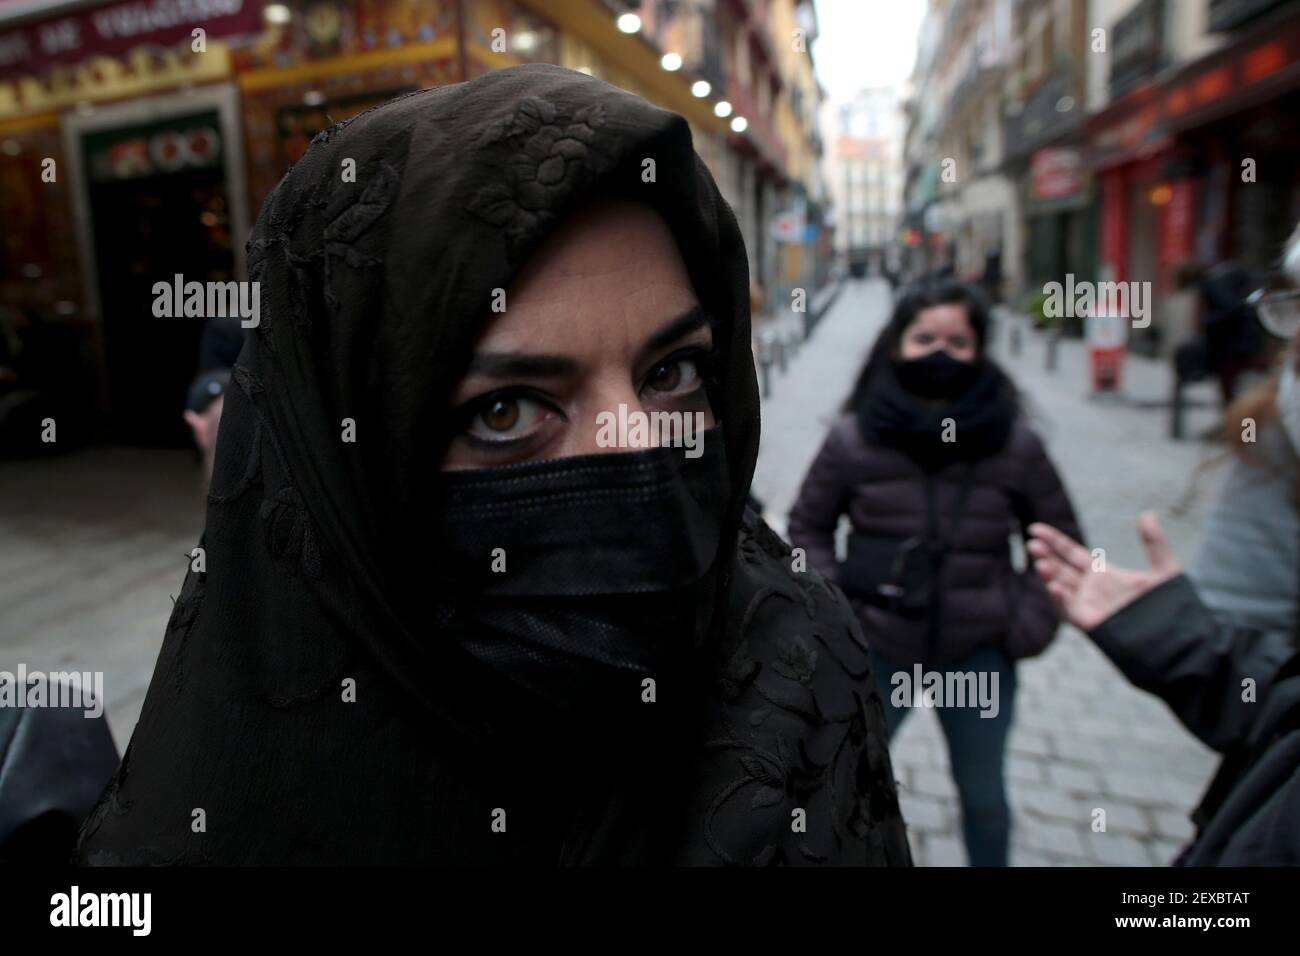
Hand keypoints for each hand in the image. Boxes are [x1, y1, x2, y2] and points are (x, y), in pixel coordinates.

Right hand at [1026, 512, 1181, 631]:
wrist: (1175, 640)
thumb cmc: (1169, 608)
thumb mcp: (1164, 570)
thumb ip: (1154, 542)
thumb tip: (1147, 514)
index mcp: (1101, 573)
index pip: (1070, 553)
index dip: (1053, 540)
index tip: (1036, 529)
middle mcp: (1089, 588)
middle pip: (1059, 567)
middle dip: (1045, 555)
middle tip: (1032, 542)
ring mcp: (1087, 605)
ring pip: (1059, 586)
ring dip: (1048, 574)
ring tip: (1039, 561)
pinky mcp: (1089, 622)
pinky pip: (1068, 610)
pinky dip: (1059, 598)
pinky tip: (1054, 586)